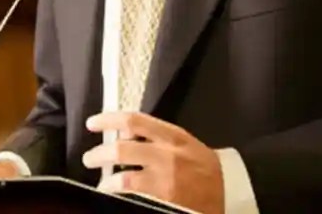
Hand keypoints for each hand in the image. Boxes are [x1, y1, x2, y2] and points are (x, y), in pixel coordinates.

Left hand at [84, 112, 223, 213]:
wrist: (231, 190)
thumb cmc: (204, 166)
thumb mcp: (183, 142)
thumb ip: (156, 136)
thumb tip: (124, 133)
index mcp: (172, 136)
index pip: (133, 121)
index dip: (108, 120)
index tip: (92, 123)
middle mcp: (167, 155)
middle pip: (122, 149)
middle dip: (99, 153)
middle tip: (89, 158)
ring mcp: (165, 180)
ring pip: (124, 178)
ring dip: (107, 180)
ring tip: (102, 183)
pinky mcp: (164, 200)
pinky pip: (133, 196)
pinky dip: (119, 194)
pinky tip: (114, 194)